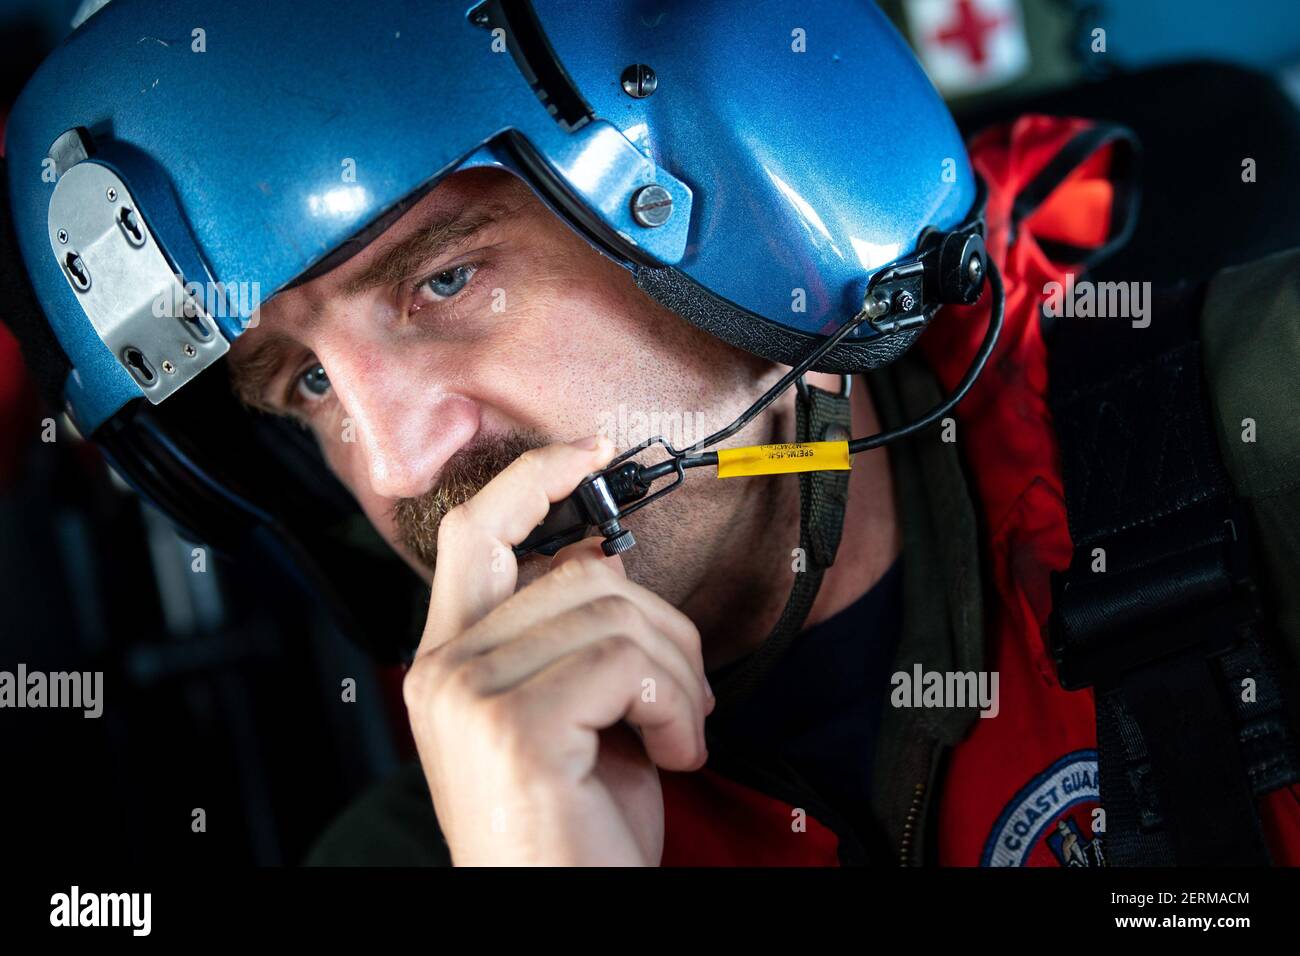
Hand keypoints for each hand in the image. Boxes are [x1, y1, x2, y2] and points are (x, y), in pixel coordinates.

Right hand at [403, 436, 712, 864]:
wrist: (556, 913)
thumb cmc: (570, 831)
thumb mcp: (569, 716)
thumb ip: (568, 638)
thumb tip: (607, 564)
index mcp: (449, 658)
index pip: (475, 533)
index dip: (532, 478)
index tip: (590, 451)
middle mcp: (444, 668)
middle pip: (579, 572)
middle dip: (663, 624)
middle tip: (685, 697)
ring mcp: (469, 693)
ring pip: (613, 609)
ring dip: (677, 674)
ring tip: (678, 735)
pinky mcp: (514, 723)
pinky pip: (629, 662)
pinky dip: (675, 706)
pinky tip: (671, 756)